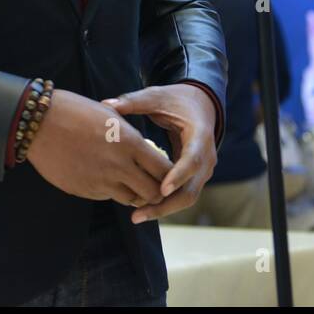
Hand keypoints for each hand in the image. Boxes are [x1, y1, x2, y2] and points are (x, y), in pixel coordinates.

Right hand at [26, 89, 172, 207]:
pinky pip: (108, 197)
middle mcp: (119, 165)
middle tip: (152, 184)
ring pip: (132, 200)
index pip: (164, 169)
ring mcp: (101, 181)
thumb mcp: (111, 116)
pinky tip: (103, 176)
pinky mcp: (85, 191)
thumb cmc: (76, 112)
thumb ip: (132, 137)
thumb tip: (145, 152)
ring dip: (134, 193)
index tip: (165, 171)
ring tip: (128, 181)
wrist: (39, 123)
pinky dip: (112, 191)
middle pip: (153, 192)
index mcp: (130, 142)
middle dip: (156, 190)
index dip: (168, 174)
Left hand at [102, 84, 217, 223]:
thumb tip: (107, 104)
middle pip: (190, 189)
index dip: (179, 175)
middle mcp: (206, 157)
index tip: (161, 189)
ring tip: (137, 216)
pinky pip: (182, 195)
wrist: (199, 105)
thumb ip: (134, 102)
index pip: (193, 160)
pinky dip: (165, 203)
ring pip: (187, 197)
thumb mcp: (157, 97)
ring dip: (164, 208)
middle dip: (166, 204)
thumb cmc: (176, 100)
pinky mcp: (194, 177)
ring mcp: (202, 170)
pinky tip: (142, 209)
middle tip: (139, 213)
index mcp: (201, 135)